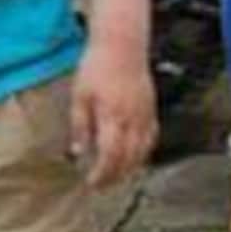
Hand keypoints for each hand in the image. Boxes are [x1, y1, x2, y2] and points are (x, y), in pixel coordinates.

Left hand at [69, 41, 156, 187]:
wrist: (122, 45)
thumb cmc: (97, 67)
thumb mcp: (80, 96)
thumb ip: (80, 126)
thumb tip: (78, 152)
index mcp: (113, 117)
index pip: (110, 155)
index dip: (102, 173)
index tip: (92, 183)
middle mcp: (133, 120)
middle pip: (128, 159)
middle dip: (115, 176)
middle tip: (102, 186)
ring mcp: (145, 116)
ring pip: (143, 152)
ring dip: (130, 169)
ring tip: (117, 177)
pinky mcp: (152, 110)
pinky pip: (151, 139)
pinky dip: (143, 153)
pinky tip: (135, 158)